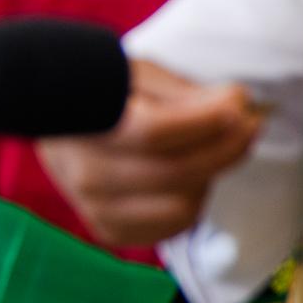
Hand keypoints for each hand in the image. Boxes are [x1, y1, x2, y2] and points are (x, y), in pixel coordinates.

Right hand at [37, 60, 263, 248]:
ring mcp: (93, 205)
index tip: (240, 107)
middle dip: (226, 148)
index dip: (206, 121)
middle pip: (176, 172)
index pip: (155, 132)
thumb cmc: (103, 94)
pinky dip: (191, 204)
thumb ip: (183, 91)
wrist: (58, 123)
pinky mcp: (108, 228)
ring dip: (207, 178)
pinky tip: (185, 179)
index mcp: (84, 122)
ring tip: (200, 152)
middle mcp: (83, 171)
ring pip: (182, 206)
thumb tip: (235, 104)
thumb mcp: (137, 74)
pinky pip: (172, 228)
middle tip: (245, 125)